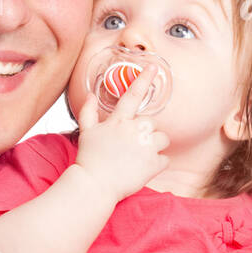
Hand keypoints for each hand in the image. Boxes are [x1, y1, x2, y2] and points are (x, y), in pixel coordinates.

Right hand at [73, 65, 169, 201]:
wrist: (93, 185)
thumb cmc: (88, 159)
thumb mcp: (86, 132)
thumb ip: (88, 111)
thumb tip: (91, 95)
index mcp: (119, 121)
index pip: (133, 95)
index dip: (144, 79)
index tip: (155, 67)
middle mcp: (134, 131)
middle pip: (152, 123)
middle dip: (147, 132)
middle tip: (133, 145)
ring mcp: (146, 147)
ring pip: (163, 139)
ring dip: (155, 146)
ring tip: (140, 157)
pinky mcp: (153, 164)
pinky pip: (165, 159)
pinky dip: (157, 164)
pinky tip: (143, 169)